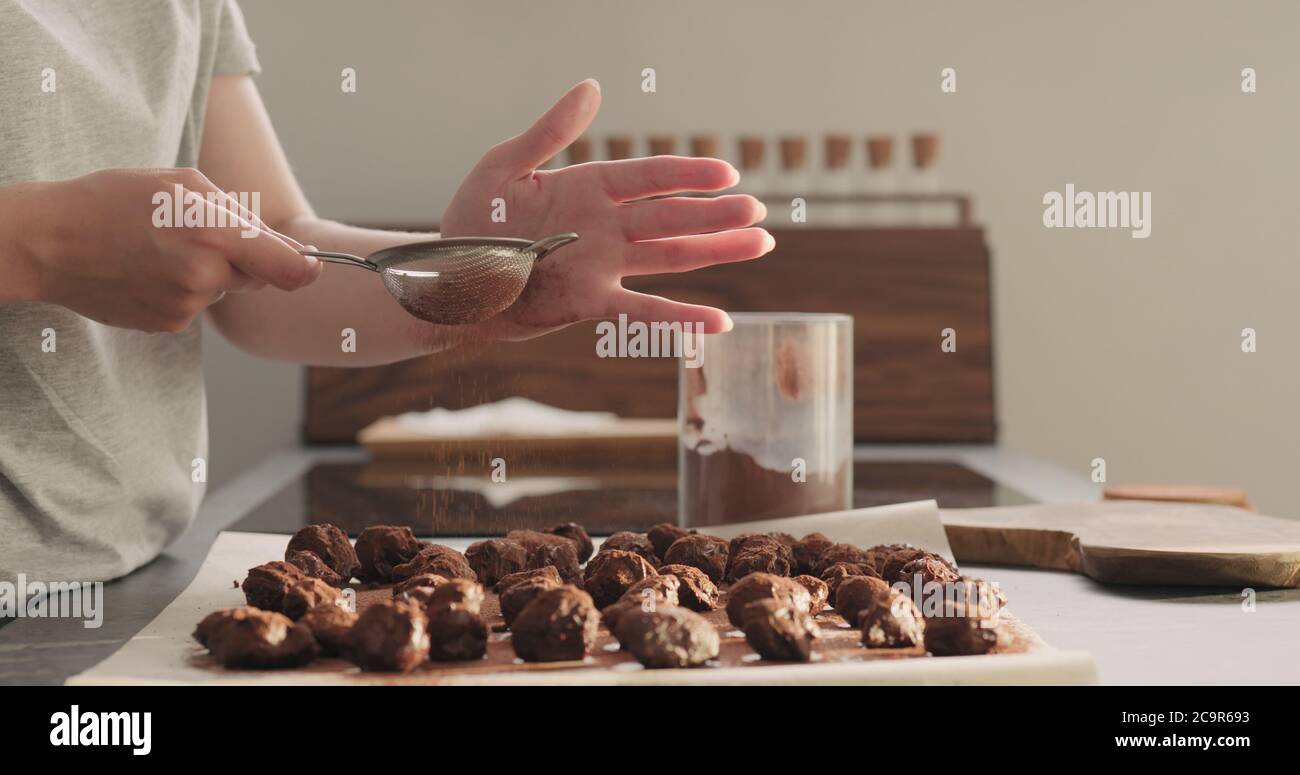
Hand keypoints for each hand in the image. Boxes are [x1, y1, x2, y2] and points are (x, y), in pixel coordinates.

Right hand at [25, 167, 320, 331]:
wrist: (49, 242)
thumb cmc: (115, 199)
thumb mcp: (182, 184)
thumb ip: (242, 215)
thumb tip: (289, 249)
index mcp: (213, 233)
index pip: (286, 267)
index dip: (307, 268)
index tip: (314, 267)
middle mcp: (204, 275)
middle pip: (257, 276)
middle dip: (244, 258)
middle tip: (199, 234)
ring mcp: (186, 305)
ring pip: (224, 289)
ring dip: (209, 272)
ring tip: (162, 249)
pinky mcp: (169, 324)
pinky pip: (197, 305)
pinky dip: (184, 289)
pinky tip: (149, 270)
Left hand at [439, 79, 772, 339]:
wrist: (448, 281)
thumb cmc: (471, 222)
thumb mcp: (502, 168)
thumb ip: (549, 132)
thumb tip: (591, 88)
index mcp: (587, 187)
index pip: (648, 177)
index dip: (687, 174)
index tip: (727, 172)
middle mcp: (604, 226)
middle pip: (670, 217)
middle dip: (714, 214)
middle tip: (758, 210)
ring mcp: (603, 265)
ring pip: (670, 258)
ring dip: (715, 251)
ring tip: (760, 243)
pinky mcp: (592, 302)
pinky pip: (643, 311)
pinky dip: (680, 317)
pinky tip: (719, 322)